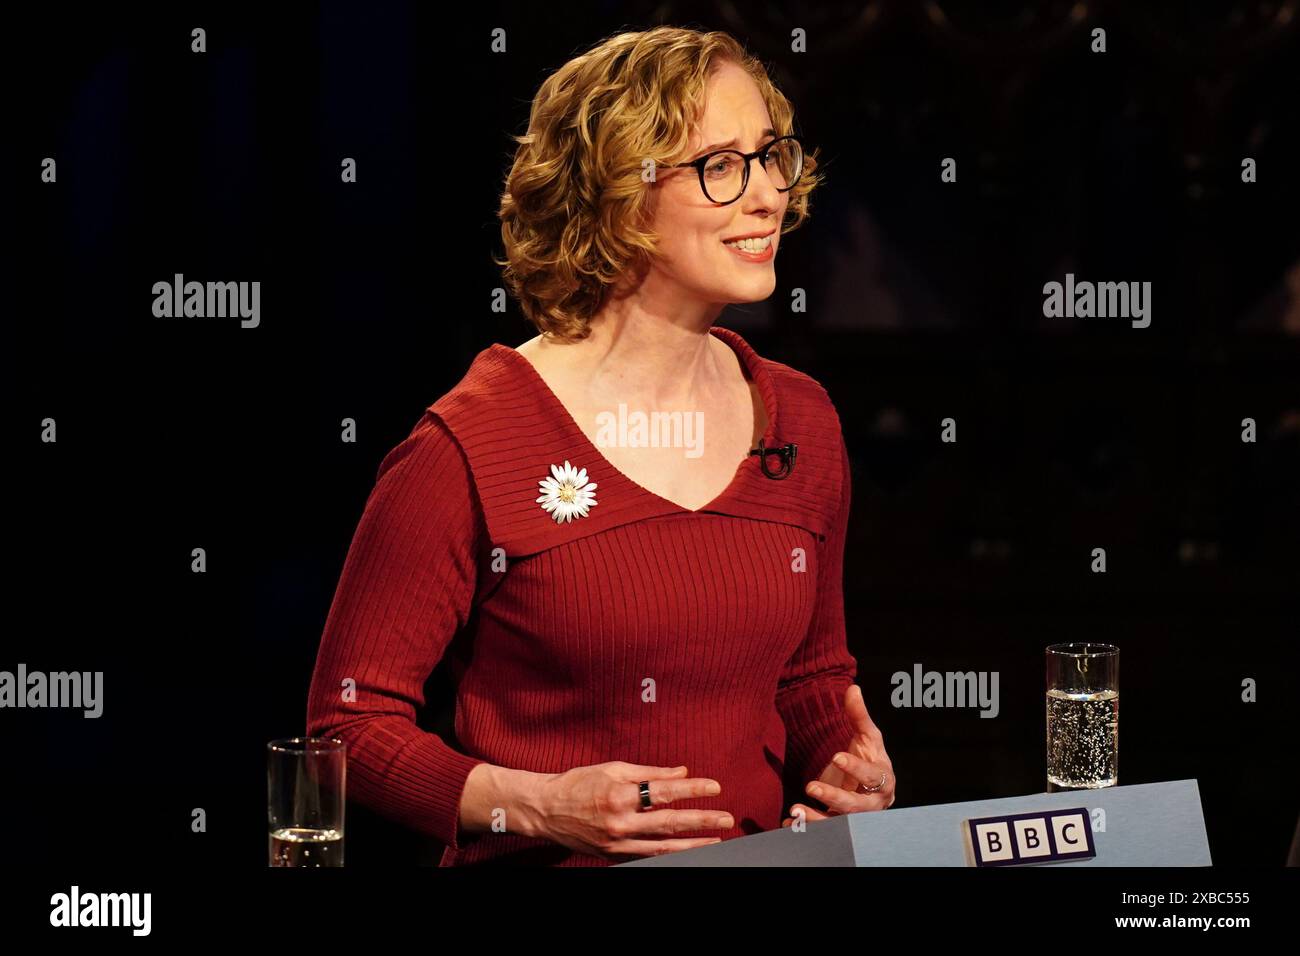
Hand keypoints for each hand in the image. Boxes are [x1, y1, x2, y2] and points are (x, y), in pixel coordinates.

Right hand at [530, 762, 734, 860]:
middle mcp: (620, 821)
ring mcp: (617, 843)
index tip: (714, 787)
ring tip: (716, 842)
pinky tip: (687, 852)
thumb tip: (681, 772)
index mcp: (620, 793)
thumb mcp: (612, 768)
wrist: (545, 810)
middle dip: (702, 821)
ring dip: (693, 845)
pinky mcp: (613, 856)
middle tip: (726, 818)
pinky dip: (669, 856)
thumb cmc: (578, 783)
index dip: (692, 790)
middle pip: (669, 823)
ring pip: (663, 847)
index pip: (664, 792)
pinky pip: (647, 857)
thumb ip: (649, 772)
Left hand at [781, 684, 894, 827]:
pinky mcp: (840, 826)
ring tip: (795, 810)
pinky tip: (788, 822)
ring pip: (839, 823)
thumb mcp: (867, 737)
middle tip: (811, 786)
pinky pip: (825, 830)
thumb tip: (853, 688)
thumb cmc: (870, 759)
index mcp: (882, 778)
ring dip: (817, 819)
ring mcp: (856, 818)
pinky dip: (806, 827)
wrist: (872, 789)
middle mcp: (872, 802)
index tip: (836, 756)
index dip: (856, 767)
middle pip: (856, 805)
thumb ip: (859, 716)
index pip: (871, 775)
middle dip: (834, 796)